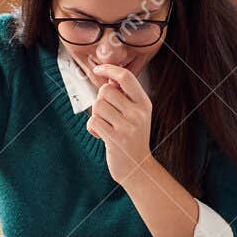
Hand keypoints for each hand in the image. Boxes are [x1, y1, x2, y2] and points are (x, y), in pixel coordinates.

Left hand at [84, 63, 153, 184]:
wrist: (137, 167)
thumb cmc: (132, 138)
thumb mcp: (136, 114)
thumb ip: (124, 96)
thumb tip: (108, 78)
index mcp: (144, 103)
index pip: (126, 77)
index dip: (109, 69)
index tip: (98, 70)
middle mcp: (138, 113)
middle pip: (106, 91)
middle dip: (100, 101)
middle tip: (107, 115)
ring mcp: (128, 126)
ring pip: (97, 106)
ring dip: (96, 115)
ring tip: (106, 126)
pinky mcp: (116, 139)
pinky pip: (93, 121)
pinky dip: (92, 128)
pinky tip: (100, 135)